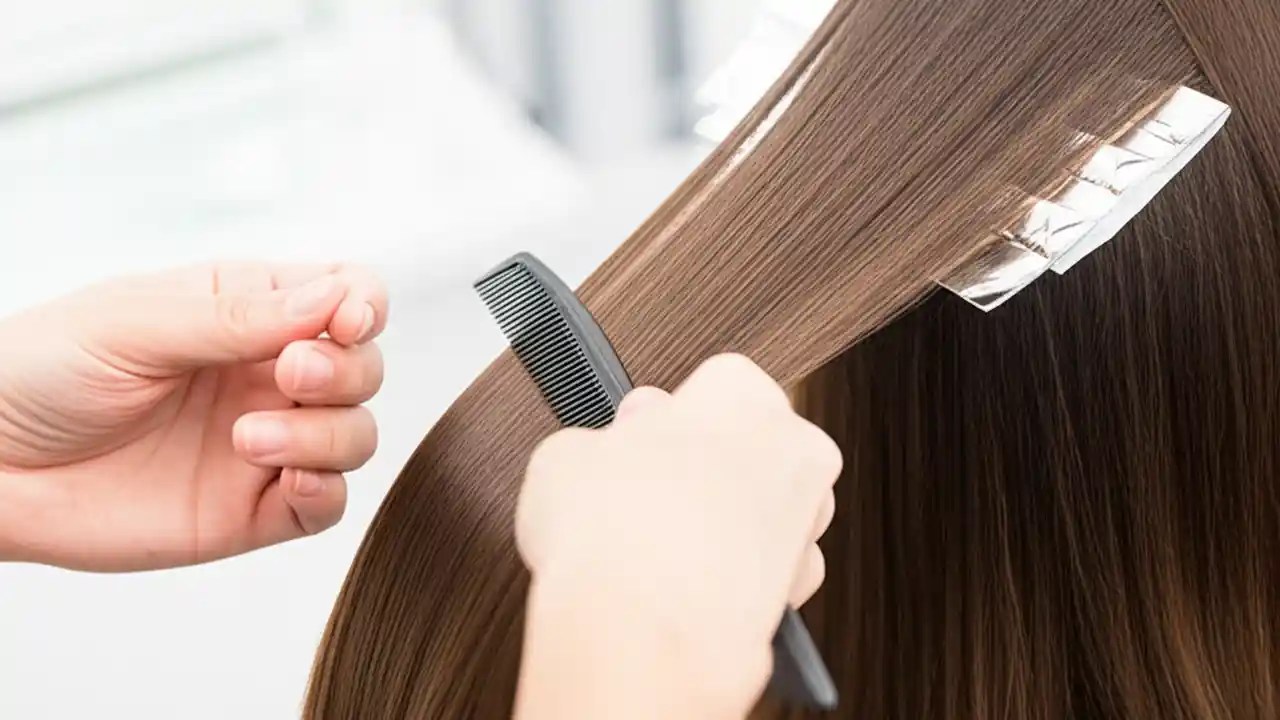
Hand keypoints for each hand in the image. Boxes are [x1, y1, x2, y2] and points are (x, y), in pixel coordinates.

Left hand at [0, 263, 387, 571]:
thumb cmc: (40, 372)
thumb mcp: (136, 322)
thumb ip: (239, 315)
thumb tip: (335, 296)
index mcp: (247, 310)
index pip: (346, 293)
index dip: (364, 305)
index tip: (345, 321)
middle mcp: (266, 374)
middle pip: (364, 366)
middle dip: (344, 370)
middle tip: (289, 376)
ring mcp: (266, 442)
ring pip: (356, 434)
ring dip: (327, 434)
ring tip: (247, 437)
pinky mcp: (254, 508)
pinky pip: (328, 503)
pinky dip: (325, 490)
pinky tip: (281, 479)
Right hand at [514, 354, 840, 719]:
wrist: (645, 638)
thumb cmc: (612, 535)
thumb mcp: (564, 457)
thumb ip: (594, 443)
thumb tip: (597, 455)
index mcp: (744, 395)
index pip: (714, 383)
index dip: (664, 415)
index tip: (631, 438)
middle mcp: (792, 452)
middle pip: (746, 446)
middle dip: (698, 468)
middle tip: (637, 495)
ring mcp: (804, 524)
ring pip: (760, 511)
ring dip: (718, 525)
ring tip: (651, 552)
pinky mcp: (798, 594)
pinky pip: (764, 573)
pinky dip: (729, 580)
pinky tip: (679, 591)